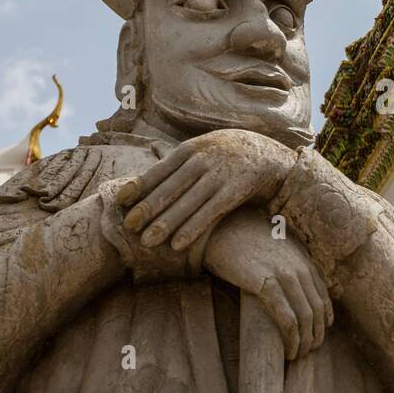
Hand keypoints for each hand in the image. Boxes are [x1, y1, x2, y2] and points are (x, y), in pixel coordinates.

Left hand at [116, 128, 296, 252]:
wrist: (273, 155)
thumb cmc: (231, 156)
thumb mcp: (205, 148)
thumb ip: (180, 160)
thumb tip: (146, 169)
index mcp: (192, 148)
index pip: (159, 170)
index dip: (139, 187)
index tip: (120, 203)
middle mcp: (204, 159)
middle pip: (170, 187)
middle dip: (147, 209)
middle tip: (128, 227)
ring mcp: (221, 173)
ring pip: (187, 202)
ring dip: (166, 224)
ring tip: (147, 242)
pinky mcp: (237, 189)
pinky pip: (211, 212)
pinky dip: (193, 228)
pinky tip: (178, 244)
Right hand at [204, 206, 331, 359]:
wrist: (224, 229)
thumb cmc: (247, 242)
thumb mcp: (277, 250)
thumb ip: (290, 265)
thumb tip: (293, 290)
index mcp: (304, 261)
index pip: (324, 299)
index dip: (323, 323)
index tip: (316, 338)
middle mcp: (300, 268)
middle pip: (316, 312)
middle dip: (314, 337)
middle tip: (306, 353)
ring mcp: (284, 276)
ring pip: (305, 318)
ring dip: (304, 342)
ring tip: (296, 355)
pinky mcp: (266, 284)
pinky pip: (287, 318)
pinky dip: (291, 338)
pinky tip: (288, 351)